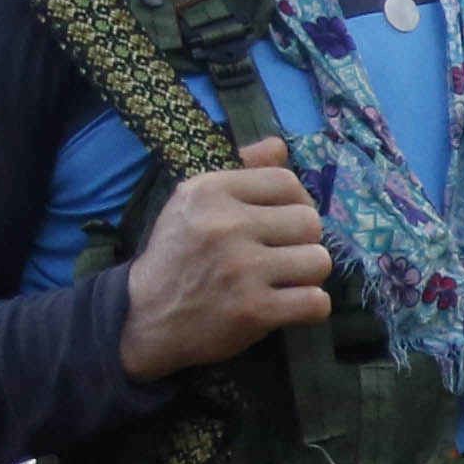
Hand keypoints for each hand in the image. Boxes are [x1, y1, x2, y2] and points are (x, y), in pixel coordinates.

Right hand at [119, 139, 333, 377]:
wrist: (144, 318)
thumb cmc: (176, 257)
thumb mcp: (192, 203)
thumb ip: (239, 171)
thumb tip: (279, 146)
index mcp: (211, 192)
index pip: (286, 182)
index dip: (295, 201)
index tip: (282, 221)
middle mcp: (226, 226)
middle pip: (310, 221)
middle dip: (303, 241)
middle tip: (282, 255)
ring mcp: (242, 269)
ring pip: (319, 261)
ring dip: (308, 275)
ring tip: (285, 280)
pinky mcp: (254, 310)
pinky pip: (316, 302)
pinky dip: (310, 307)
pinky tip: (289, 305)